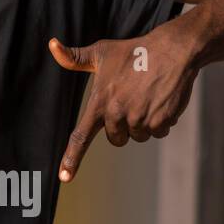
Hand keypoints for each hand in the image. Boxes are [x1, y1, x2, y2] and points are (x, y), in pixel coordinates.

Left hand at [48, 27, 198, 182]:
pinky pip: (158, 132)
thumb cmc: (133, 52)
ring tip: (147, 97)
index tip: (64, 178)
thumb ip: (74, 58)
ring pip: (138, 136)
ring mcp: (140, 119)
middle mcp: (117, 114)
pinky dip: (161, 121)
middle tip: (131, 99)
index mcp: (99, 102)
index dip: (72, 158)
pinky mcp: (161, 121)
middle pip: (116, 139)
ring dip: (144, 123)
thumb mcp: (100, 52)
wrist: (172, 51)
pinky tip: (161, 100)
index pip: (81, 136)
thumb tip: (51, 45)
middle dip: (123, 126)